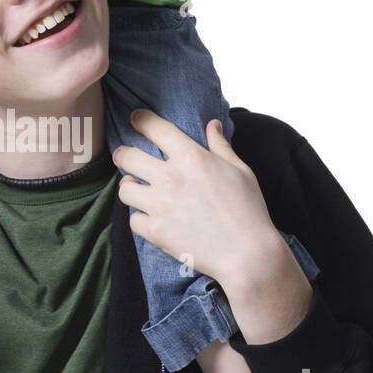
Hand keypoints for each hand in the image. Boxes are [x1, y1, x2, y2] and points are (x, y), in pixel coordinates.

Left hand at [112, 111, 280, 290]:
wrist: (247, 255)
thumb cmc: (248, 211)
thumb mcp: (240, 171)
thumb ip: (220, 145)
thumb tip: (212, 124)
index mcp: (192, 157)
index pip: (155, 128)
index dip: (141, 119)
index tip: (136, 118)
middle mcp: (171, 178)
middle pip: (127, 157)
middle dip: (123, 154)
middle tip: (125, 157)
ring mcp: (160, 206)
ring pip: (125, 188)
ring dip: (130, 186)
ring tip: (137, 188)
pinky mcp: (156, 231)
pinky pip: (133, 219)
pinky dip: (140, 218)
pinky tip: (151, 216)